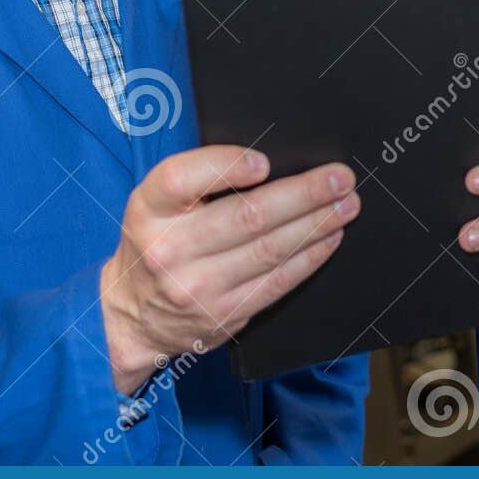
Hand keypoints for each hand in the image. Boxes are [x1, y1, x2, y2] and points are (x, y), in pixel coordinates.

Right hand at [100, 145, 359, 392]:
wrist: (133, 316)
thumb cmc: (156, 241)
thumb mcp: (155, 204)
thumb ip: (197, 181)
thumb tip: (269, 163)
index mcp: (149, 209)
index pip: (182, 178)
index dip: (225, 167)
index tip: (264, 162)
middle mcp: (169, 249)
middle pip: (244, 216)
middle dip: (302, 194)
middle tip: (340, 178)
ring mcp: (197, 287)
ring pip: (268, 250)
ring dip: (316, 224)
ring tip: (346, 205)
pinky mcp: (224, 315)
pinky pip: (276, 282)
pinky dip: (308, 257)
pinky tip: (329, 238)